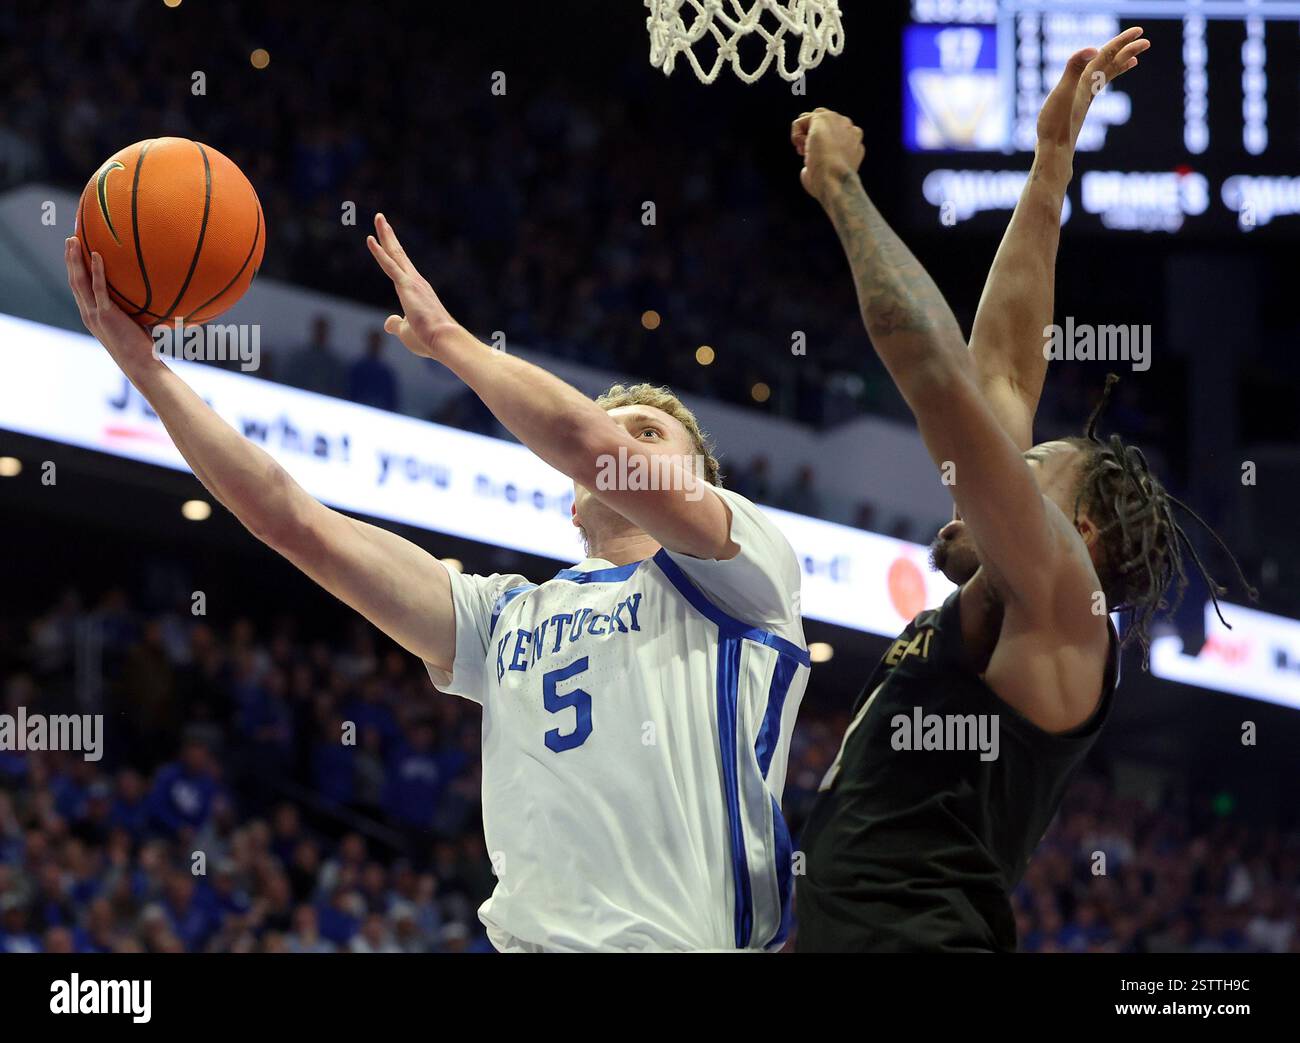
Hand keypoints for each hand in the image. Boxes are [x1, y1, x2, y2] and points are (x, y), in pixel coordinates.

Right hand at [64, 237, 156, 370]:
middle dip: (70, 260)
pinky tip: (97, 254)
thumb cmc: (142, 350)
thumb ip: (137, 310)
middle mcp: (89, 314)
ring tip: (73, 241)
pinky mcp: (106, 315)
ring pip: (79, 282)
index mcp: (92, 316)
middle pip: (74, 281)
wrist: (141, 365)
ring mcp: (95, 315)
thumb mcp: (136, 326)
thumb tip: (155, 297)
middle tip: (70, 240)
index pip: (79, 290)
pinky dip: (96, 270)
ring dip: (75, 260)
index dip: (74, 272)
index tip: (74, 255)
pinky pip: (99, 288)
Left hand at [366, 213, 459, 358]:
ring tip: (379, 217)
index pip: (399, 267)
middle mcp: (415, 281)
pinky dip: (379, 252)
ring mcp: (412, 282)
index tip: (386, 238)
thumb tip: (387, 323)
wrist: (444, 340)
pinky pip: (390, 265)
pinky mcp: (407, 286)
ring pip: (394, 253)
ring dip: (385, 234)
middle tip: (381, 218)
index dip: (390, 252)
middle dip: (388, 235)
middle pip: (398, 253)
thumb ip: (396, 325)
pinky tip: (370, 239)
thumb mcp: (407, 332)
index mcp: (415, 291)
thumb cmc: (429, 340)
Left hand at [792, 108, 863, 203]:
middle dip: (814, 137)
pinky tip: (801, 148)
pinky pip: (801, 121)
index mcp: (854, 143)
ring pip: (814, 119)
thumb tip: (807, 170)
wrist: (835, 178)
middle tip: (808, 155)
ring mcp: (837, 121)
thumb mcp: (830, 176)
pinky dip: (796, 135)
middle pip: (826, 124)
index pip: (835, 135)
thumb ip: (821, 168)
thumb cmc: (830, 184)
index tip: (816, 161)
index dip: (822, 147)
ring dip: (805, 134)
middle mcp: (850, 129)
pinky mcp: (823, 117)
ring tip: (804, 151)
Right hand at [1036, 27, 1149, 155]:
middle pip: (1111, 66)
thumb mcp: (1062, 93)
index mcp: (1085, 83)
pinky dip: (1102, 81)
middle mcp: (1087, 90)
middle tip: (1146, 42)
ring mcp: (1082, 100)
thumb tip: (1092, 49)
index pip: (1106, 57)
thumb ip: (1074, 70)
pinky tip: (1099, 84)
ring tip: (1134, 61)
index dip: (1121, 42)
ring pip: (1106, 78)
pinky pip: (1095, 89)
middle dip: (1127, 51)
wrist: (1054, 153)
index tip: (1139, 32)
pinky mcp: (1076, 109)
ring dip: (1119, 66)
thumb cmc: (1055, 125)